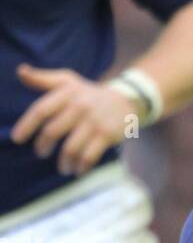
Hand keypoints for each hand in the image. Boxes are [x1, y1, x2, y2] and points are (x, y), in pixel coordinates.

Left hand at [11, 65, 136, 175]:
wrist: (124, 100)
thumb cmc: (88, 93)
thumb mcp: (67, 80)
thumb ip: (42, 79)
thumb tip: (20, 72)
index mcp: (66, 92)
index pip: (41, 110)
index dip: (26, 125)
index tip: (18, 139)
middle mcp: (79, 106)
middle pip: (52, 132)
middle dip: (44, 146)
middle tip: (42, 153)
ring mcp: (94, 122)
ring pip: (70, 148)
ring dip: (64, 162)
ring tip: (63, 167)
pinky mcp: (107, 135)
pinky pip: (89, 156)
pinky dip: (81, 167)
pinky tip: (78, 170)